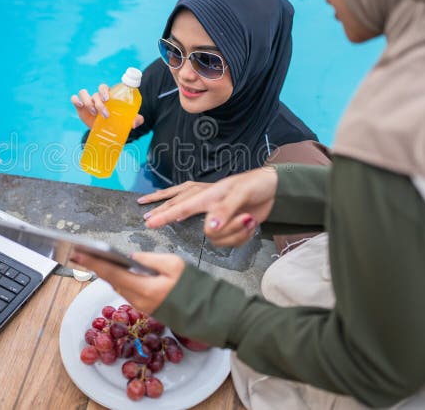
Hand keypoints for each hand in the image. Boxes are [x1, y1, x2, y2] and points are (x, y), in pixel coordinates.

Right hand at [70, 83, 143, 129]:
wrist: (104, 132)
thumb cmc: (116, 122)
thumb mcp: (126, 121)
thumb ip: (135, 119)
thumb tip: (137, 121)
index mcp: (107, 96)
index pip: (103, 87)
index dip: (104, 91)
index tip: (107, 99)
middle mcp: (97, 97)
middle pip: (95, 93)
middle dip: (99, 103)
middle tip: (105, 114)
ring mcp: (87, 102)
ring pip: (84, 94)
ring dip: (88, 102)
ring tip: (93, 113)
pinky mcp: (79, 108)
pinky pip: (74, 99)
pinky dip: (75, 100)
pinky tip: (79, 105)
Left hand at [70, 252, 184, 313]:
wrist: (207, 311)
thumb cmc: (193, 286)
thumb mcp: (173, 265)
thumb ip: (149, 260)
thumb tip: (130, 257)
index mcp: (146, 289)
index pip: (113, 274)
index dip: (94, 263)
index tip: (79, 254)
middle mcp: (139, 301)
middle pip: (112, 281)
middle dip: (97, 267)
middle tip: (81, 253)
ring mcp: (142, 306)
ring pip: (118, 287)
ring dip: (106, 274)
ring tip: (93, 259)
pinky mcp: (145, 308)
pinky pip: (127, 292)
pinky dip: (118, 280)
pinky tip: (114, 271)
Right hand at [144, 167, 277, 246]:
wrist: (275, 189)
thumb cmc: (255, 184)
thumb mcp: (240, 194)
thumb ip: (223, 211)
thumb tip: (209, 228)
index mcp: (208, 194)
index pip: (181, 206)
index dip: (164, 214)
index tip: (149, 221)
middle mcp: (209, 204)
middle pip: (180, 208)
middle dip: (165, 213)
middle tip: (148, 218)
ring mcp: (218, 215)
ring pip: (213, 236)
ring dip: (234, 233)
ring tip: (248, 220)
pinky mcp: (228, 226)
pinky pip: (228, 241)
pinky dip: (240, 236)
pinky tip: (248, 225)